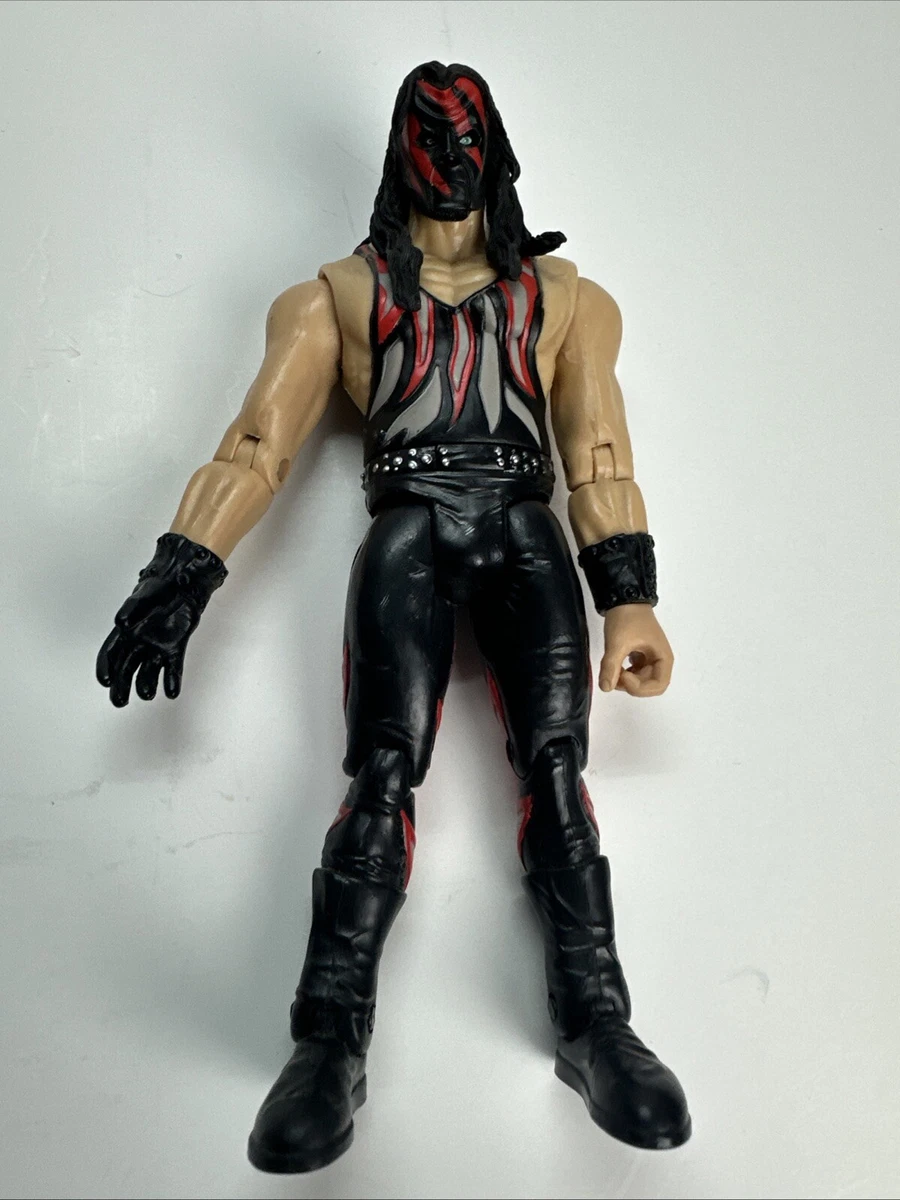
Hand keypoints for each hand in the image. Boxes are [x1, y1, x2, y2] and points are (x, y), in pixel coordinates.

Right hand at [97, 533, 225, 706]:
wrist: (182, 583)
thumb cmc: (158, 588)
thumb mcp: (143, 597)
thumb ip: (131, 609)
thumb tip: (121, 623)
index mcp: (125, 631)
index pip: (110, 654)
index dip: (106, 668)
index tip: (106, 682)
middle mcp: (139, 642)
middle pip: (126, 669)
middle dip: (122, 686)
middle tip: (119, 702)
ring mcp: (157, 646)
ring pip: (148, 671)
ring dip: (147, 685)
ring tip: (147, 695)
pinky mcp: (175, 647)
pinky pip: (173, 667)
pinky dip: (172, 680)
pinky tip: (172, 692)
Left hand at [598, 604, 672, 697]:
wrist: (623, 598)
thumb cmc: (627, 618)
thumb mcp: (617, 643)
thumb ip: (611, 667)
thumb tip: (605, 688)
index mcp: (663, 658)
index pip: (659, 685)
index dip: (640, 687)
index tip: (623, 676)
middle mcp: (660, 660)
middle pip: (650, 686)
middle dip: (632, 685)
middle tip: (615, 674)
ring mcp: (650, 658)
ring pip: (640, 681)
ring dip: (626, 680)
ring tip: (613, 667)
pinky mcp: (640, 655)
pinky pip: (634, 673)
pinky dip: (623, 673)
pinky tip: (614, 665)